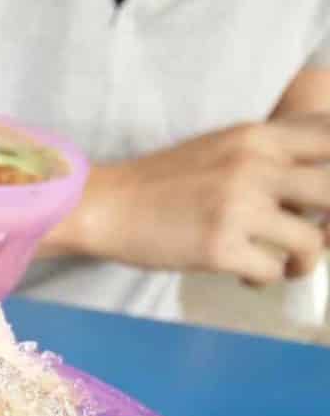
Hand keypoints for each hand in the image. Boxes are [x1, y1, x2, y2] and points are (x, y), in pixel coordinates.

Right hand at [46, 117, 329, 283]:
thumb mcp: (222, 148)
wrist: (107, 206)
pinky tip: (247, 275)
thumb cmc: (160, 183)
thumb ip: (268, 154)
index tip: (323, 199)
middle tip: (320, 236)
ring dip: (308, 260)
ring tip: (289, 265)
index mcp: (258, 137)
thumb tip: (312, 186)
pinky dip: (266, 278)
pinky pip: (271, 270)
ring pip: (311, 240)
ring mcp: (237, 208)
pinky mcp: (218, 248)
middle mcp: (255, 166)